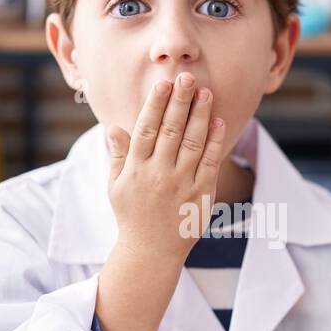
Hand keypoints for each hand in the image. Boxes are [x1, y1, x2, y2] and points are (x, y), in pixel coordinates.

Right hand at [105, 71, 225, 263]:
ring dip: (200, 116)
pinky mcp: (200, 195)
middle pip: (171, 131)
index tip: (164, 84)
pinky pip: (209, 163)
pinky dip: (214, 142)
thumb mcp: (116, 186)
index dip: (155, 105)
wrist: (150, 253)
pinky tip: (218, 122)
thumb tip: (113, 127)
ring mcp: (181, 185)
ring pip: (192, 143)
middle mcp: (158, 174)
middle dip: (180, 102)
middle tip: (188, 77)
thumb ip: (118, 156)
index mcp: (136, 169)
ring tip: (206, 93)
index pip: (146, 129)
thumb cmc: (132, 216)